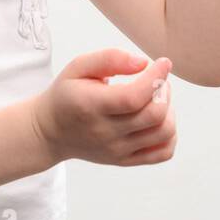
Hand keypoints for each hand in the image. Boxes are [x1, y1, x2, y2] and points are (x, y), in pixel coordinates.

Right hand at [32, 49, 176, 165]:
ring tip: (157, 99)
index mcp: (92, 106)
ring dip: (169, 111)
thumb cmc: (67, 95)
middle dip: (164, 91)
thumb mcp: (78, 67)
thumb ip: (109, 58)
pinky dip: (170, 135)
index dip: (155, 78)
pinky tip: (157, 119)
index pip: (133, 97)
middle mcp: (106, 132)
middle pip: (154, 116)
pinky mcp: (125, 160)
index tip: (163, 62)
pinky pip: (162, 153)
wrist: (50, 132)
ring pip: (163, 134)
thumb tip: (142, 63)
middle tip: (157, 80)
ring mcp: (117, 150)